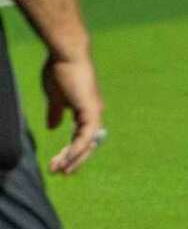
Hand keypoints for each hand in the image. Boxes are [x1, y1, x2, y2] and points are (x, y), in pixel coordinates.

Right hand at [42, 51, 104, 174]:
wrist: (66, 55)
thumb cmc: (60, 71)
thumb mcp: (55, 97)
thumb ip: (56, 112)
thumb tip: (53, 127)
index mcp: (85, 111)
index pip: (81, 138)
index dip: (72, 152)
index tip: (58, 164)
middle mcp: (93, 114)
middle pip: (87, 144)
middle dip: (74, 160)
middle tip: (60, 173)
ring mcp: (94, 112)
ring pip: (87, 143)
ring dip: (74, 158)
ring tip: (60, 170)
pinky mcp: (91, 110)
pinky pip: (86, 136)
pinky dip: (77, 148)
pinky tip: (67, 159)